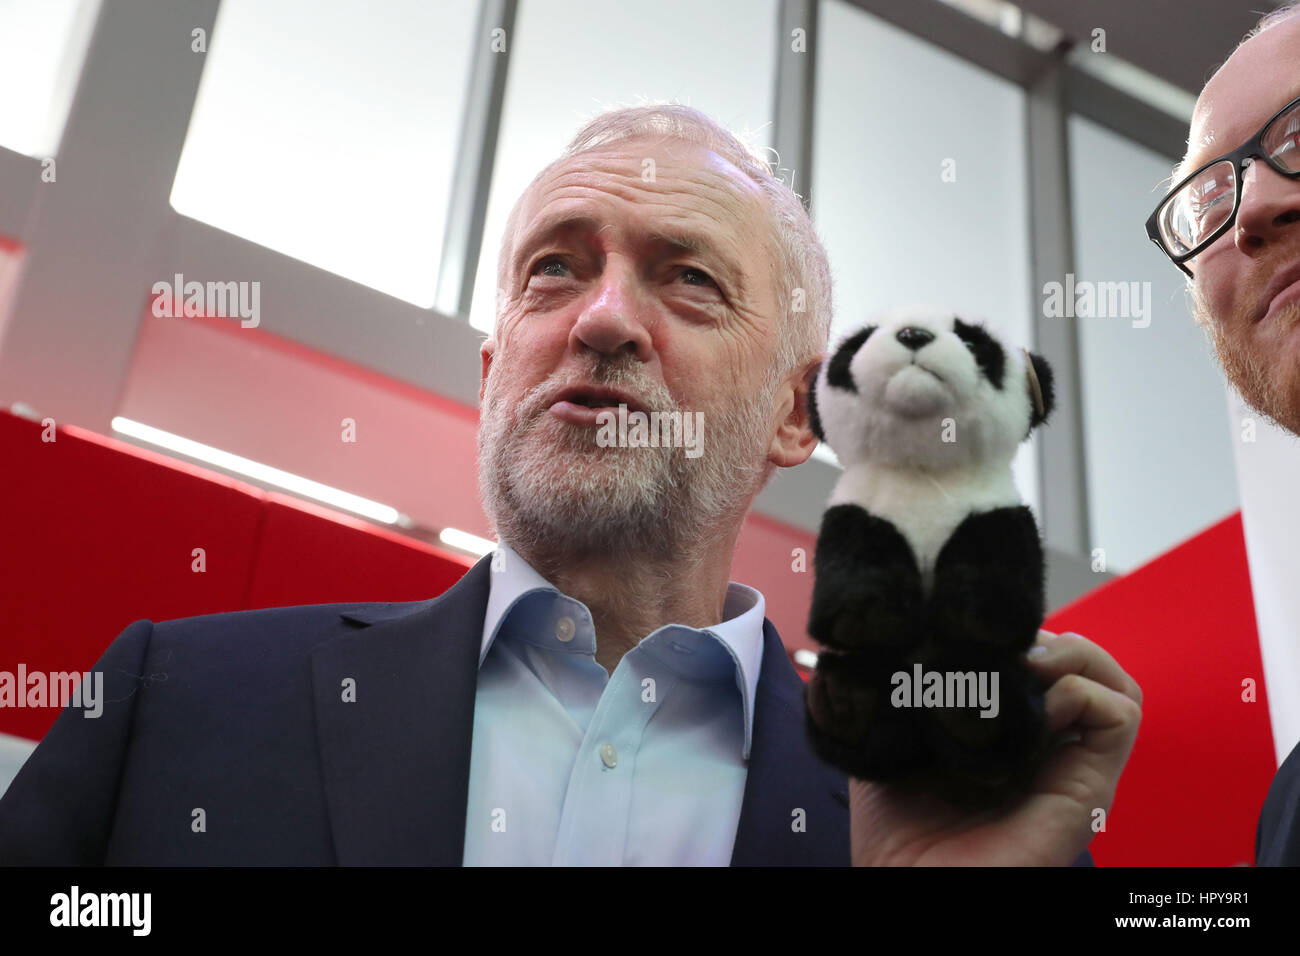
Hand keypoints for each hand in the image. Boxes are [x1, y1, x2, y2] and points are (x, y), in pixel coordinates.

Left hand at [848, 628, 1141, 864]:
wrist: (910, 886)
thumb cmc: (898, 830)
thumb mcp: (895, 738)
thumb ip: (904, 691)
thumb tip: (899, 635)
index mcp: (1014, 735)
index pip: (1045, 661)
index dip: (1020, 635)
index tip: (975, 631)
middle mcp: (1053, 749)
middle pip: (1086, 666)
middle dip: (1048, 635)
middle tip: (1001, 643)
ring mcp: (1075, 767)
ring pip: (1115, 684)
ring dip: (1075, 654)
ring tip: (1028, 660)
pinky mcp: (1091, 787)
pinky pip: (1120, 717)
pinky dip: (1080, 690)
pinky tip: (1034, 700)